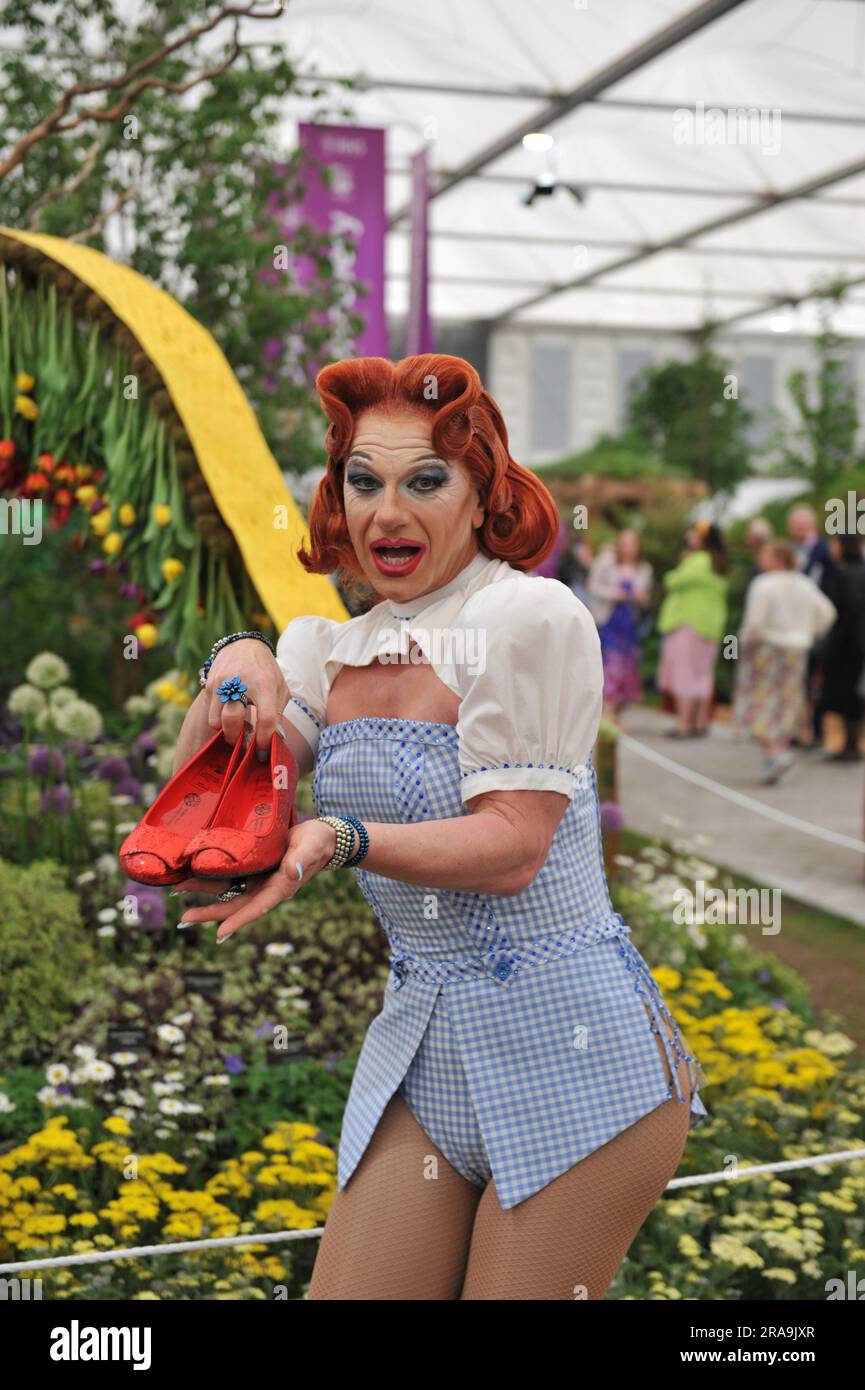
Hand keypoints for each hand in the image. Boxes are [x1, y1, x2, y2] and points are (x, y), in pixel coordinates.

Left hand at [173, 818, 346, 942]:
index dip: (239, 921)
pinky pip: (228, 876)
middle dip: (210, 912)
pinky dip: (210, 878)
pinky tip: (192, 875)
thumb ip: (301, 859)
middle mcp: (265, 888)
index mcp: (280, 887)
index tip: (219, 934)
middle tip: (184, 918)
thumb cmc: (317, 841)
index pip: (257, 908)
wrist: (319, 836)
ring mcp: (257, 880)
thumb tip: (292, 872)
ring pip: (227, 891)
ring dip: (203, 894)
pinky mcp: (252, 869)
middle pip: (234, 905)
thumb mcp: (311, 847)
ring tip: (178, 892)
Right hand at [205, 639, 288, 756]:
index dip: (263, 740)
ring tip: (236, 729)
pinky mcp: (210, 685)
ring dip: (226, 731)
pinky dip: (219, 720)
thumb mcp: (280, 688)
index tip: (262, 751)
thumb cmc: (266, 672)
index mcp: (265, 685)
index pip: (265, 719)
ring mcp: (222, 684)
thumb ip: (277, 713)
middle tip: (242, 743)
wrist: (244, 646)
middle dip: (236, 739)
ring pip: (216, 721)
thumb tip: (272, 741)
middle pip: (232, 720)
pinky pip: (210, 713)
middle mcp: (241, 683)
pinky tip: (229, 714)